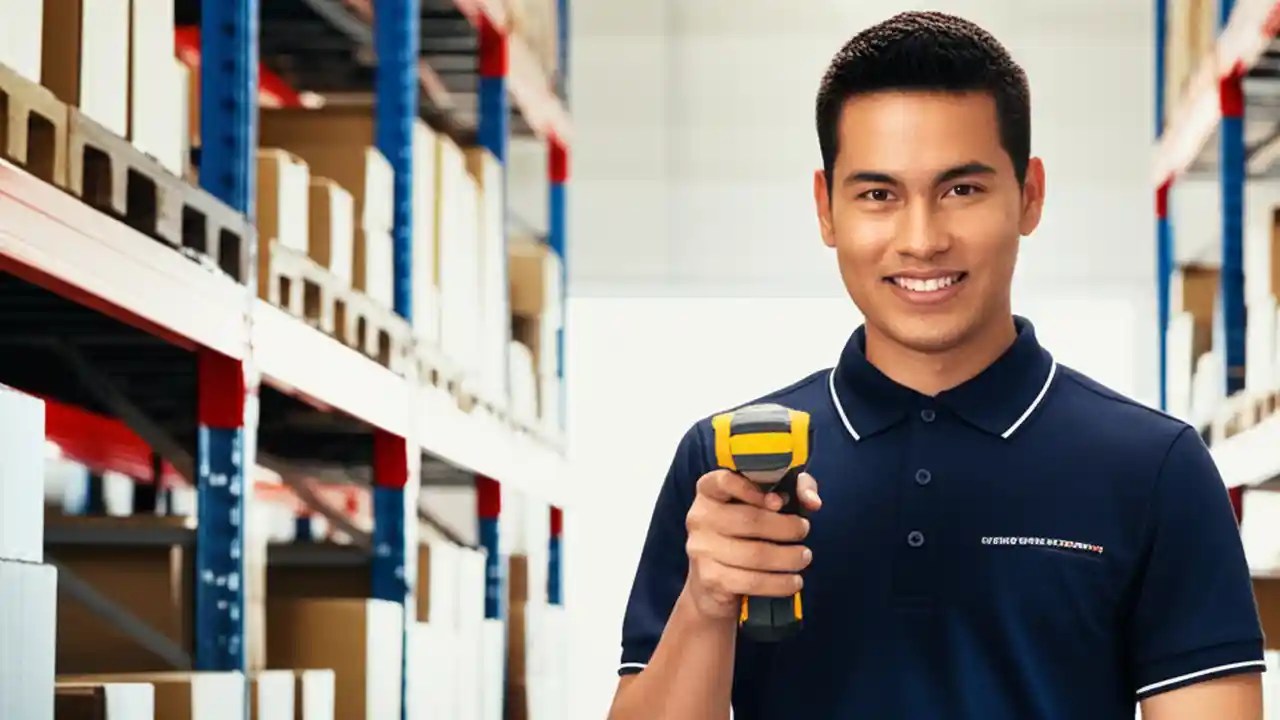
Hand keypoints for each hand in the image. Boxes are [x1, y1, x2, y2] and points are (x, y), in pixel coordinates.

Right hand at [683, 469, 821, 621]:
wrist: (711, 585)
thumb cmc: (742, 535)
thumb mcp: (765, 505)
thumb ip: (793, 489)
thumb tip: (812, 501)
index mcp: (709, 492)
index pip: (723, 480)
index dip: (752, 488)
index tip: (780, 501)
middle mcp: (700, 518)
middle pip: (749, 520)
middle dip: (786, 527)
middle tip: (804, 530)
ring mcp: (702, 550)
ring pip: (755, 554)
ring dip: (788, 557)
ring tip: (804, 557)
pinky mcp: (711, 579)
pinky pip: (752, 581)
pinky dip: (779, 583)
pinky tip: (794, 581)